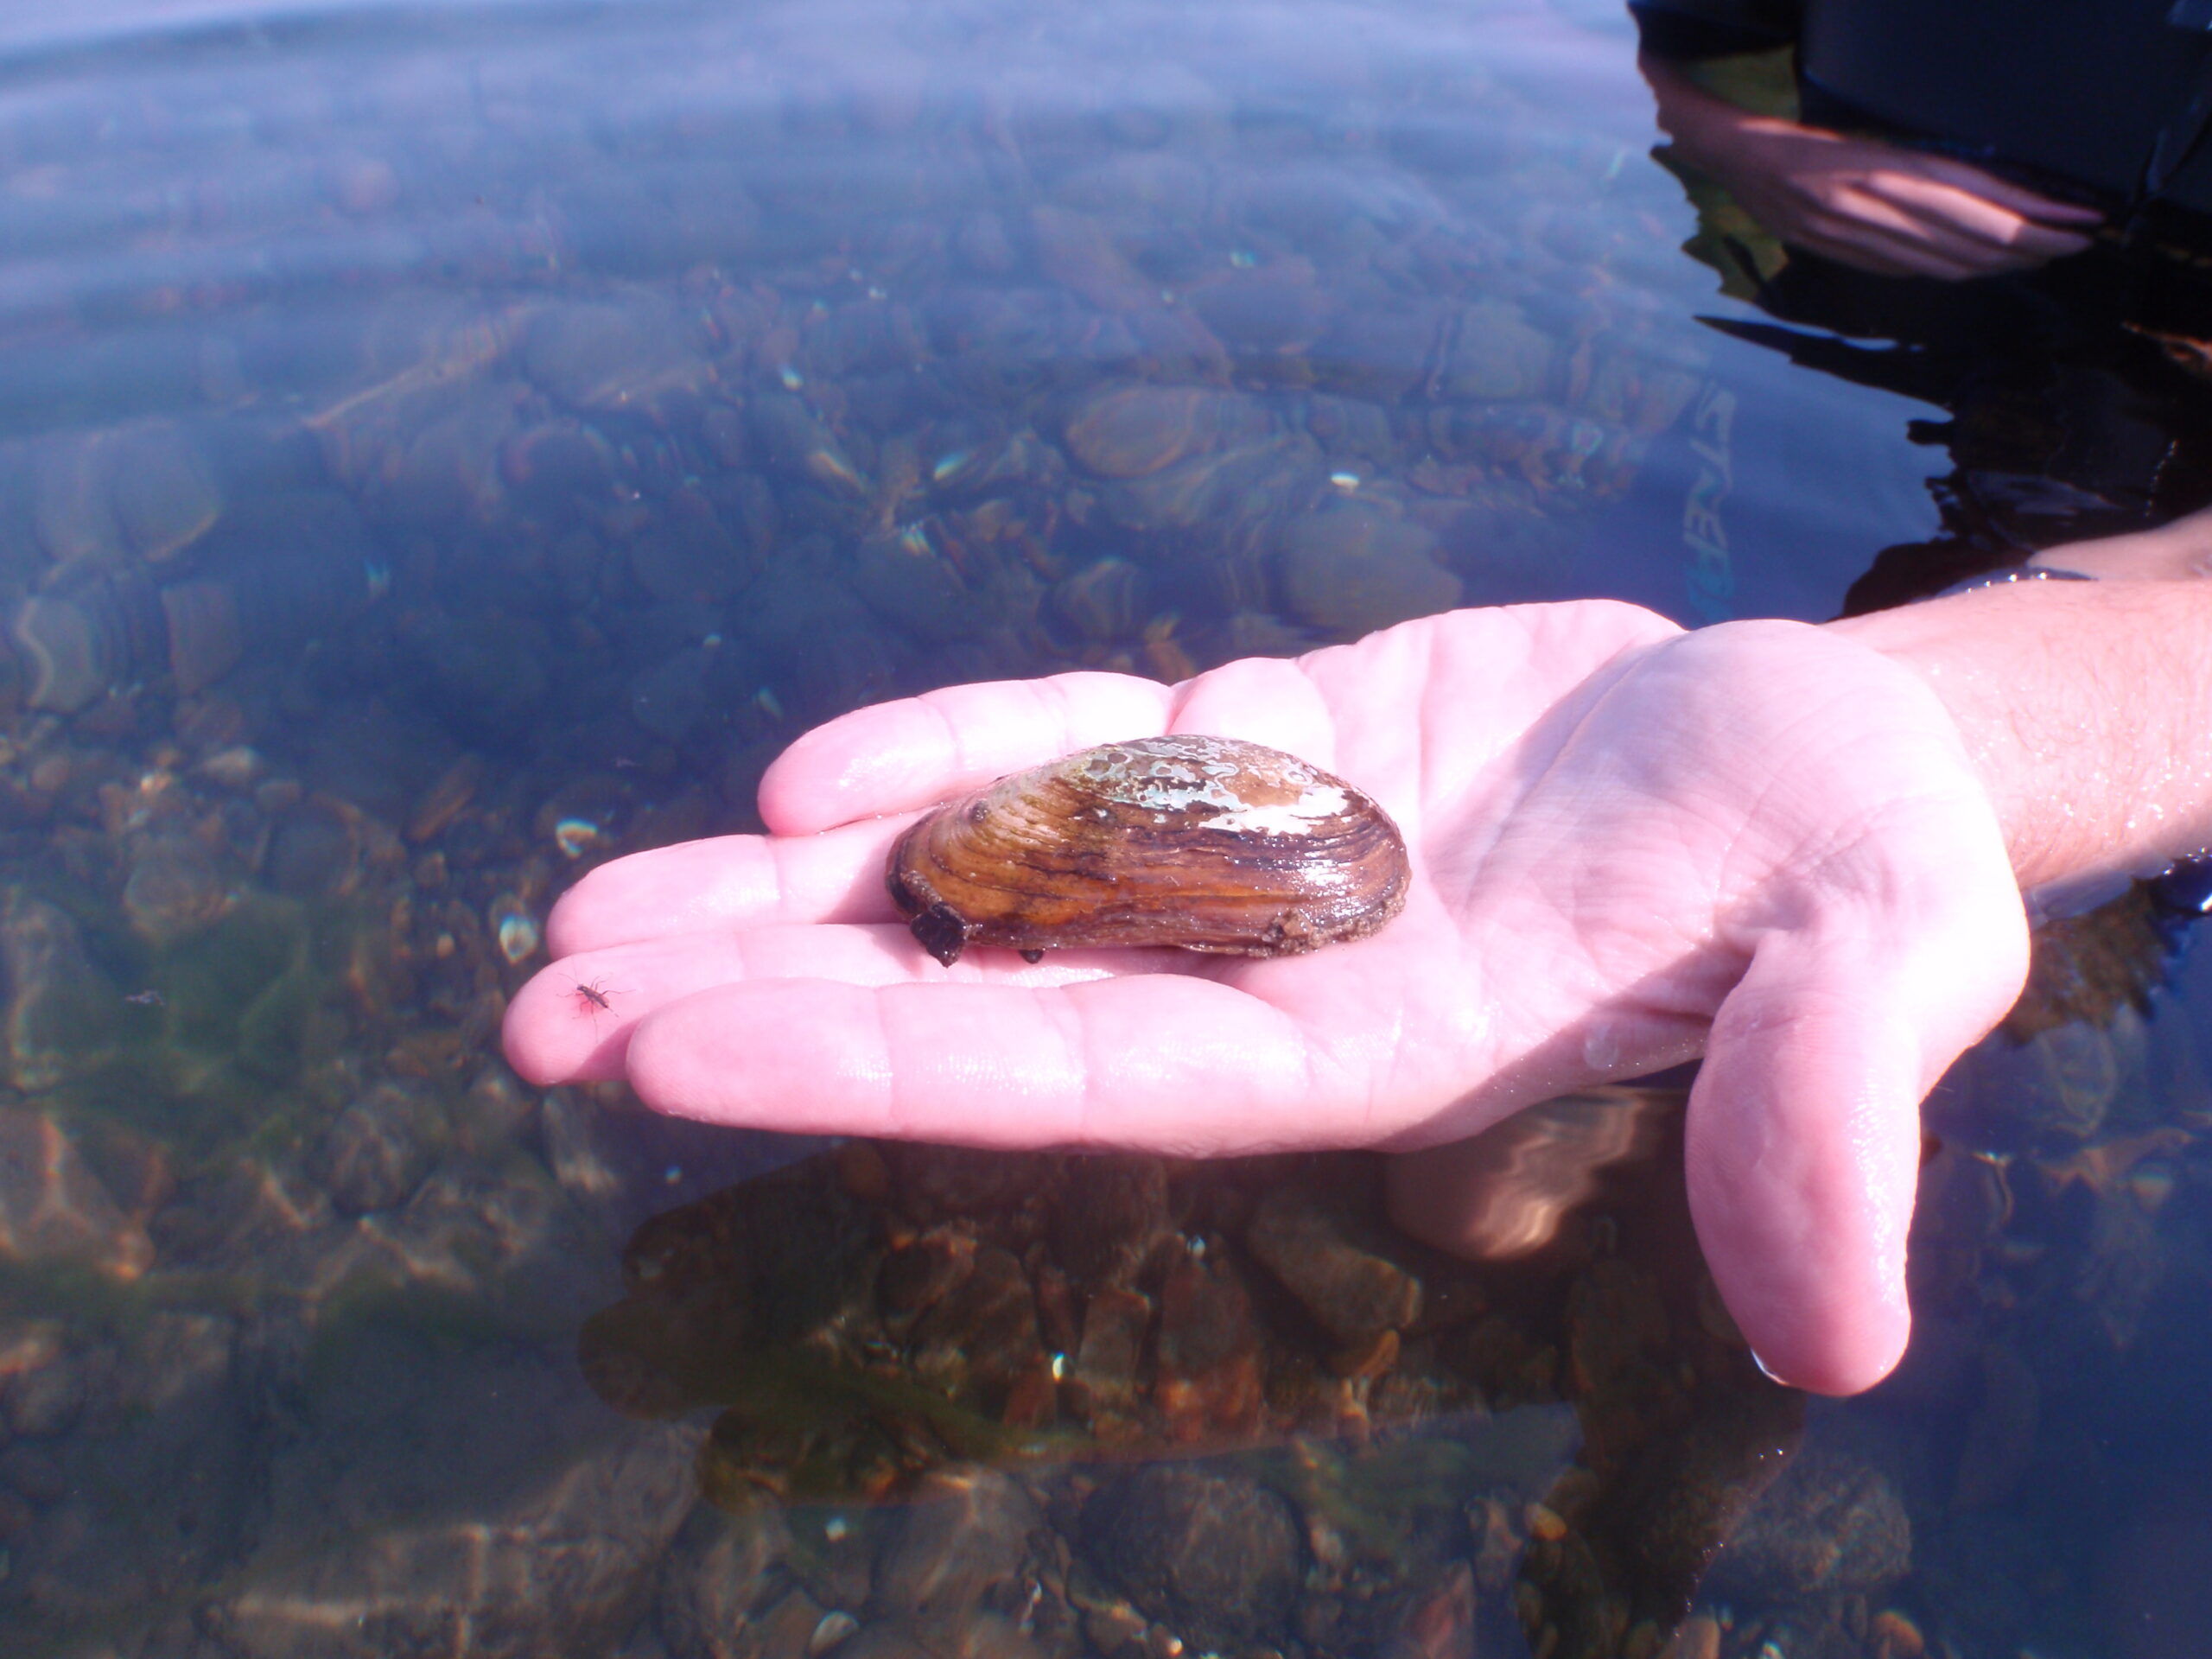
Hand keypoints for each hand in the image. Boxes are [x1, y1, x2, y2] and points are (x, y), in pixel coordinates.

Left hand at [504, 603, 2029, 1394]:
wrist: (1820, 735)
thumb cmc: (1863, 851)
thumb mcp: (1882, 956)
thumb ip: (1822, 1117)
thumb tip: (1842, 1337)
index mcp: (1374, 1056)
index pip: (1090, 1078)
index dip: (885, 1068)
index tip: (674, 1055)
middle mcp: (1272, 977)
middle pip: (976, 1001)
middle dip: (764, 1008)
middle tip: (532, 1020)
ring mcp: (1248, 858)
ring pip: (983, 880)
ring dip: (788, 895)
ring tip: (585, 907)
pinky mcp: (1262, 745)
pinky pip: (1068, 753)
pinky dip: (942, 758)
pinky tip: (806, 781)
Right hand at [1645, 56, 2101, 279]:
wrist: (1734, 157)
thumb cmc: (1803, 141)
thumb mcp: (1867, 143)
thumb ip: (1916, 172)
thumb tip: (1981, 201)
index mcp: (1886, 167)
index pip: (1977, 200)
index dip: (2031, 216)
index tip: (2075, 219)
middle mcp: (1874, 204)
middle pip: (1970, 238)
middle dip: (2030, 246)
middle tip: (2076, 245)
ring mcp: (1854, 233)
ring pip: (1945, 260)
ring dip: (1999, 264)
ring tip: (2041, 259)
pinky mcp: (1838, 251)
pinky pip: (1907, 269)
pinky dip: (1950, 270)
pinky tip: (1976, 269)